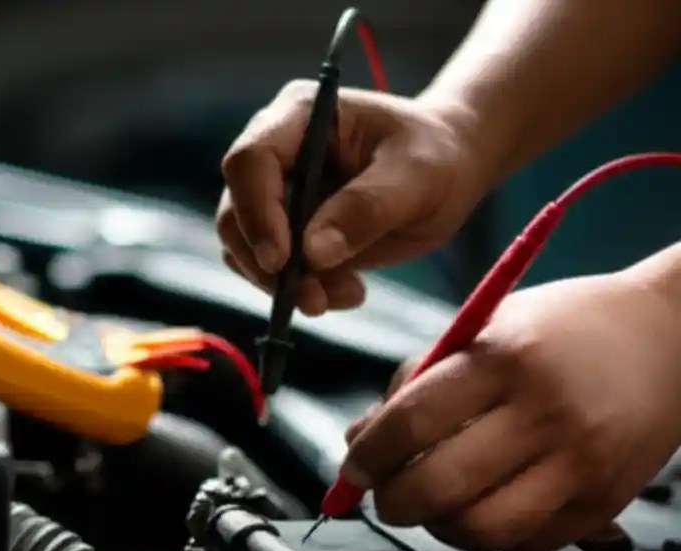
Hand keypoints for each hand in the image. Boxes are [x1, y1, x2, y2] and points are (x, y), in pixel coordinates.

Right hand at [217, 83, 484, 314]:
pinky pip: (270, 270)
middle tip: (313, 298)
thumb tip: (314, 253)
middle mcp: (274, 153)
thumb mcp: (418, 176)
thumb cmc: (436, 156)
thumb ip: (367, 208)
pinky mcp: (284, 232)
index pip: (250, 161)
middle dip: (267, 263)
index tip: (282, 261)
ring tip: (347, 294)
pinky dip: (303, 291)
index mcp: (298, 116)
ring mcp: (274, 194)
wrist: (449, 170)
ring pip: (245, 248)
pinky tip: (348, 290)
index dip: (255, 211)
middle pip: (236, 211)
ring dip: (285, 285)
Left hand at [340, 265, 680, 550]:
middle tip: (384, 497)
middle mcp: (544, 412)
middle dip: (392, 502)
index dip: (369, 455)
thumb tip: (360, 441)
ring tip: (433, 506)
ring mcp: (579, 462)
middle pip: (440, 486)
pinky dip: (492, 536)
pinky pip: (528, 543)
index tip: (353, 468)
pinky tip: (485, 506)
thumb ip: (416, 382)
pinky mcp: (604, 500)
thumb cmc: (565, 328)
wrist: (668, 336)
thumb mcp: (483, 328)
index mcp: (504, 357)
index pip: (411, 421)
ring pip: (482, 530)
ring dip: (439, 528)